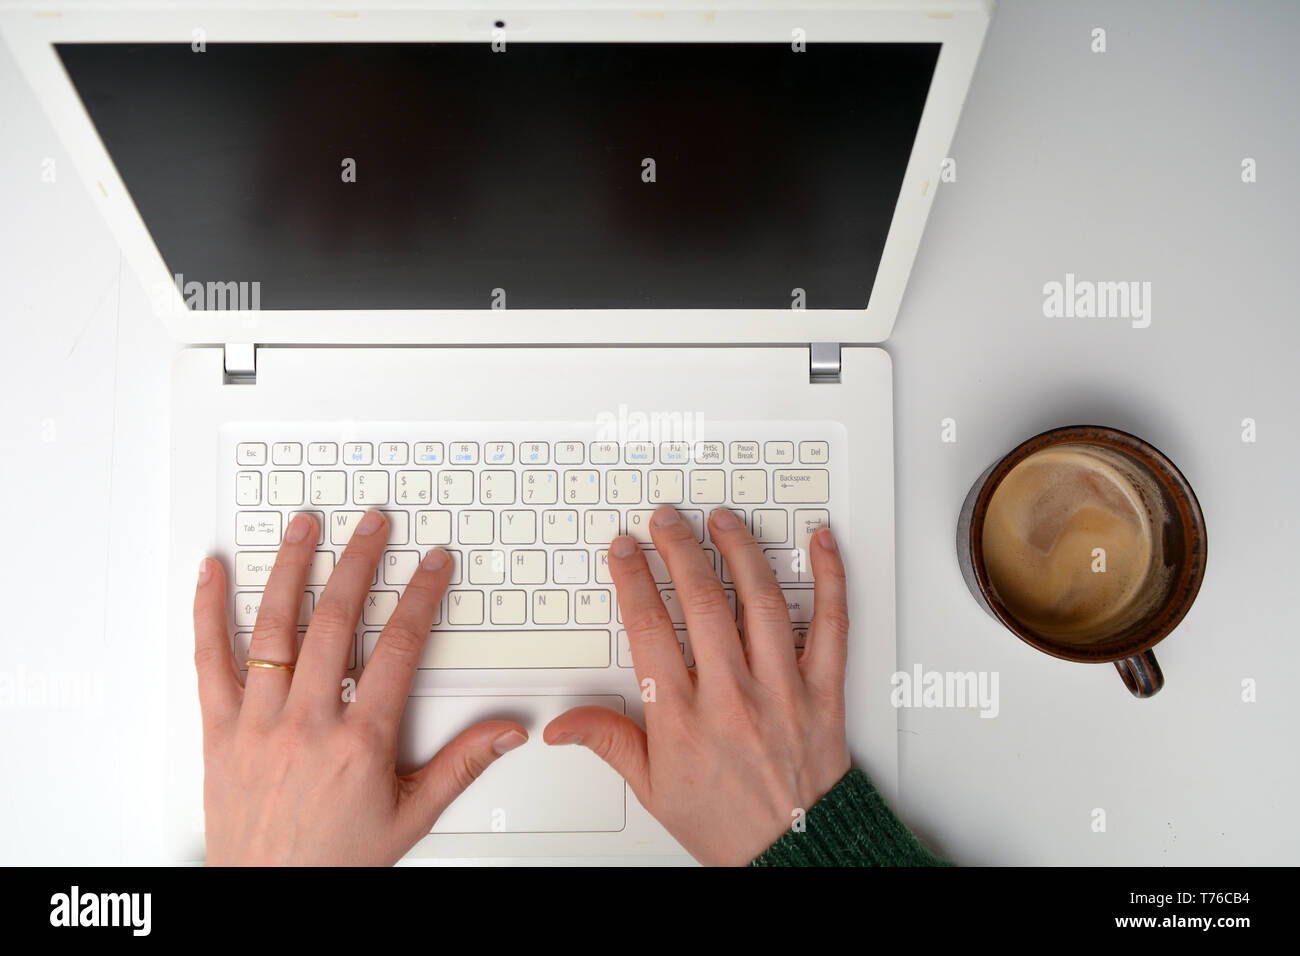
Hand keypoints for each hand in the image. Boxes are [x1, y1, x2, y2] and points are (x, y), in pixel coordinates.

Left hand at [192, 509, 527, 864]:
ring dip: (290, 568)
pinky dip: (207, 612)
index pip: (400, 648)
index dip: (421, 597)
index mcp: (359, 742)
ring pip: (274, 627)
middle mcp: (306, 723)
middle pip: (337, 621)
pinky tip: (211, 573)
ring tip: (305, 527)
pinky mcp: (218, 729)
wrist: (268, 896)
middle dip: (359, 562)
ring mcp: (258, 722)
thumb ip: (461, 765)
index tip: (432, 565)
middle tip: (373, 525)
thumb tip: (508, 732)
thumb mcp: (411, 816)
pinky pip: (208, 660)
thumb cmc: (334, 860)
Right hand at [544, 505, 850, 865]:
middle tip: (666, 520)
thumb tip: (561, 725)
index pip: (650, 628)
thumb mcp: (653, 787)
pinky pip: (831, 624)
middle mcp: (732, 697)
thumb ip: (609, 741)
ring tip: (722, 520)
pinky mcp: (824, 690)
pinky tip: (820, 543)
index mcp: (683, 719)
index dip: (633, 579)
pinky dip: (829, 578)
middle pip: (702, 602)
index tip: (625, 550)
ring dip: (740, 550)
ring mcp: (782, 690)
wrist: (794, 854)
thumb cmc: (725, 822)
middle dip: (679, 549)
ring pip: (761, 602)